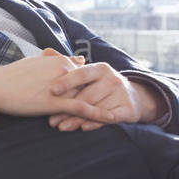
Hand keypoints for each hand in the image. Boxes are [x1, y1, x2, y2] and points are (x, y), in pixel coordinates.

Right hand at [0, 48, 117, 121]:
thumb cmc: (10, 77)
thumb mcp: (33, 62)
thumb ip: (50, 59)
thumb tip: (57, 54)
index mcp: (59, 60)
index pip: (83, 72)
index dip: (93, 84)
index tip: (104, 90)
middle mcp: (64, 70)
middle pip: (89, 84)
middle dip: (103, 94)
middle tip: (117, 103)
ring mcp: (62, 86)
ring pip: (89, 96)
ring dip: (104, 105)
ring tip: (119, 113)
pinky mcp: (56, 102)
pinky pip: (82, 108)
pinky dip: (98, 114)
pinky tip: (110, 119)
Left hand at [46, 63, 167, 131]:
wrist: (132, 97)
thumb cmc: (101, 85)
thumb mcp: (88, 73)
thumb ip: (67, 64)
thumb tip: (45, 51)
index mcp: (100, 68)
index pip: (82, 74)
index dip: (67, 81)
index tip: (52, 90)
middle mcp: (112, 79)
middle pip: (87, 95)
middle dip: (68, 108)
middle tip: (51, 119)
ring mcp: (121, 94)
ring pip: (96, 109)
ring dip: (77, 119)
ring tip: (61, 126)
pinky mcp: (128, 109)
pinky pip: (110, 118)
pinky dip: (96, 123)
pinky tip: (83, 127)